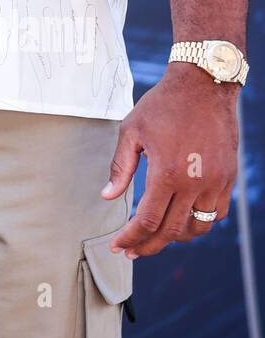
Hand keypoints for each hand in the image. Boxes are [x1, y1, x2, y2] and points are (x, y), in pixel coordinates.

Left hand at [102, 61, 238, 257]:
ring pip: (197, 227)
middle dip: (148, 245)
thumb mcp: (131, 131)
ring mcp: (215, 182)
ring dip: (176, 238)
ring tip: (156, 238)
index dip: (130, 238)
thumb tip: (108, 197)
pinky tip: (183, 220)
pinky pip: (216, 212)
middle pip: (171, 231)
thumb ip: (120, 168)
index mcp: (167, 173)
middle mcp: (194, 183)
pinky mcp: (228, 178)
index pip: (147, 221)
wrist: (203, 86)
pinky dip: (199, 222)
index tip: (117, 245)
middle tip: (131, 251)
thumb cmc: (162, 105)